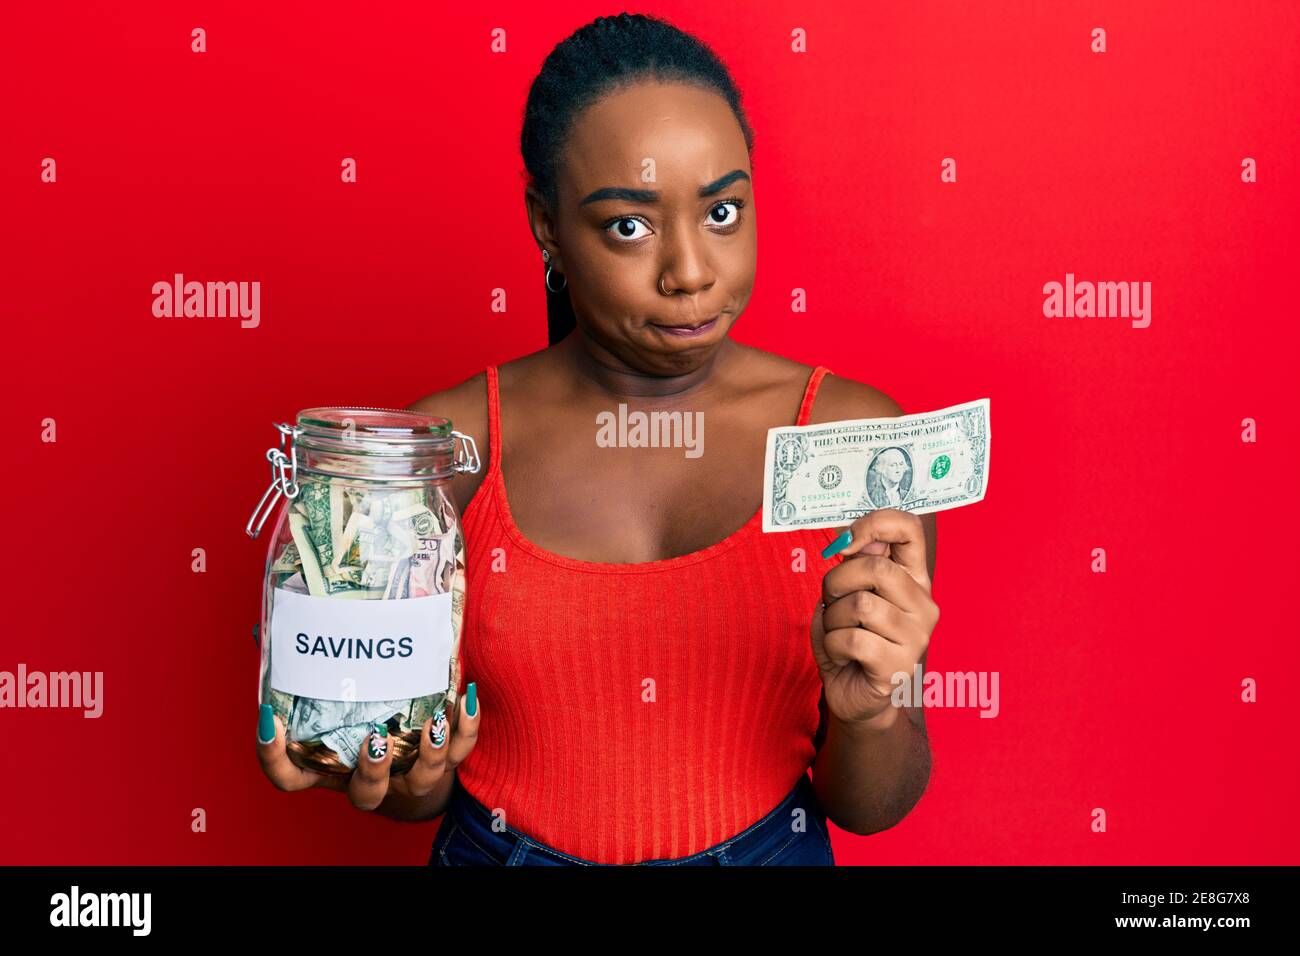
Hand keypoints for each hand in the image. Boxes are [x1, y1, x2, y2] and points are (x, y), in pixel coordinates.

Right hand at [254, 688, 480, 811]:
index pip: (289, 775)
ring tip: (433, 722)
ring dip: (429, 753)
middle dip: (372, 769)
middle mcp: (368, 777)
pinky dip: (466, 728)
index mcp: (331, 765)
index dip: (273, 756)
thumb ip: (302, 670)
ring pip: (420, 778)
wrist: (412, 758)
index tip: (271, 721)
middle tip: (375, 737)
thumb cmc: (360, 718)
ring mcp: (409, 773)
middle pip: (365, 792)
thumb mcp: (328, 698)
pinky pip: (460, 752)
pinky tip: (467, 697)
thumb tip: (266, 628)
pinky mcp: (445, 760)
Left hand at [812, 509, 938, 725]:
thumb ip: (854, 565)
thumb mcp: (846, 595)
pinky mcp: (899, 667)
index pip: (909, 529)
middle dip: (837, 582)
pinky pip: (852, 639)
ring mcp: (917, 637)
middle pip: (876, 568)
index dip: (875, 523)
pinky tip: (842, 656)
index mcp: (913, 579)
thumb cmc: (849, 639)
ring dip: (833, 619)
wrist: (855, 696)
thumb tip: (855, 540)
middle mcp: (923, 605)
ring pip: (860, 605)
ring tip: (838, 633)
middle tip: (831, 602)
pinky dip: (832, 645)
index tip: (846, 542)